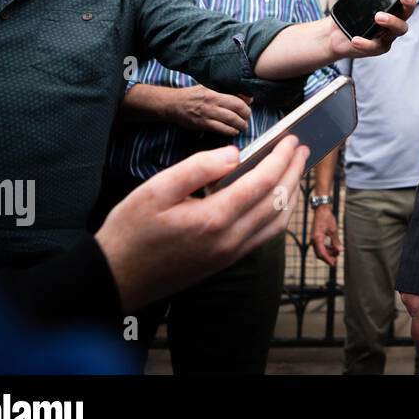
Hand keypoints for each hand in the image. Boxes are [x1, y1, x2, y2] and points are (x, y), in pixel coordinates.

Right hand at [95, 137, 308, 311]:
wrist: (116, 279)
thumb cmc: (130, 231)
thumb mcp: (156, 190)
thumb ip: (198, 168)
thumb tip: (234, 153)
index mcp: (214, 218)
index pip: (263, 182)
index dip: (281, 158)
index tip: (291, 139)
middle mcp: (230, 239)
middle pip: (278, 201)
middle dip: (294, 172)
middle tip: (302, 149)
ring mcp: (231, 254)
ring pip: (277, 222)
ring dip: (291, 194)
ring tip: (295, 170)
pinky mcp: (226, 262)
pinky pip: (265, 236)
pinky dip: (279, 214)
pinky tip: (276, 200)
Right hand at [171, 85, 252, 135]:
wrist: (173, 104)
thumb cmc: (193, 95)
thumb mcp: (208, 86)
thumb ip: (225, 90)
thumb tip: (245, 96)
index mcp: (215, 90)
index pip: (237, 96)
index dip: (247, 102)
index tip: (250, 105)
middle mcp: (212, 100)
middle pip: (237, 107)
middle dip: (246, 114)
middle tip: (247, 117)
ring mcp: (207, 113)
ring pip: (231, 119)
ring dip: (241, 124)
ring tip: (243, 126)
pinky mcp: (202, 124)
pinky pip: (221, 129)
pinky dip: (230, 131)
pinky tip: (233, 131)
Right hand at [310, 205, 339, 265]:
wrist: (321, 210)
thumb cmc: (327, 218)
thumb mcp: (333, 230)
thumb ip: (336, 241)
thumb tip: (340, 250)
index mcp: (317, 239)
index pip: (322, 253)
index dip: (328, 260)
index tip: (334, 264)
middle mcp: (314, 240)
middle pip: (320, 254)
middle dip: (328, 258)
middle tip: (336, 260)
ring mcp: (314, 239)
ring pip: (319, 251)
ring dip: (328, 253)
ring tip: (336, 252)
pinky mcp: (315, 237)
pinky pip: (320, 246)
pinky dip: (326, 248)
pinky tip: (332, 247)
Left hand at [328, 0, 416, 57]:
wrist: (336, 33)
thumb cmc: (354, 10)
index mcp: (394, 6)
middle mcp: (395, 20)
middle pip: (408, 13)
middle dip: (409, 4)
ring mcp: (388, 35)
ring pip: (399, 29)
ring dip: (392, 22)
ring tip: (378, 16)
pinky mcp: (377, 48)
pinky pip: (375, 47)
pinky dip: (366, 44)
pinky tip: (356, 39)